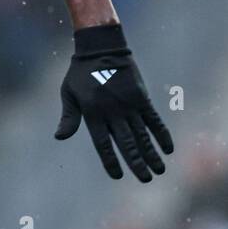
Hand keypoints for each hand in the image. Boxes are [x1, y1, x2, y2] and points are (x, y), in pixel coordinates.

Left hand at [54, 24, 173, 181]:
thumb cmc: (80, 73)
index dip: (111, 161)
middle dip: (136, 163)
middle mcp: (112, 113)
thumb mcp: (68, 94)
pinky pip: (153, 119)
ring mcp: (129, 105)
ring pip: (142, 134)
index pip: (103, 144)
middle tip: (145, 180)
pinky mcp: (141, 97)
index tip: (118, 175)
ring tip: (159, 170)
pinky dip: (161, 134)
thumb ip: (68, 117)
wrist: (101, 48)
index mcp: (92, 114)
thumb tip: (59, 137)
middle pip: (127, 143)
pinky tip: (168, 148)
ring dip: (151, 154)